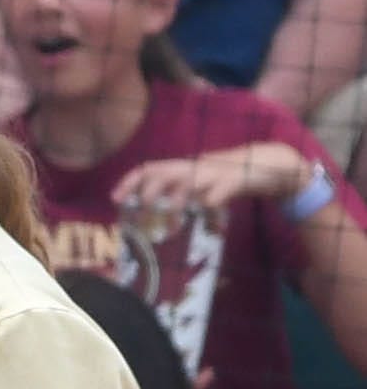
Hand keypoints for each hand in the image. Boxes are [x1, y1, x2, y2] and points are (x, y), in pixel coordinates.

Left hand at [115, 144, 308, 217]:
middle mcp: (197, 166)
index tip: (114, 199)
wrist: (273, 164)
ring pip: (189, 182)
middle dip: (148, 191)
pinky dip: (209, 208)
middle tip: (141, 211)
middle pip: (165, 172)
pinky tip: (209, 223)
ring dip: (175, 201)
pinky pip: (217, 195)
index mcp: (186, 167)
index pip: (150, 168)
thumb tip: (154, 213)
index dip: (131, 181)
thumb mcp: (201, 184)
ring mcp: (216, 172)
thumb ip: (180, 194)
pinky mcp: (236, 180)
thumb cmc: (230, 178)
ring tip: (170, 223)